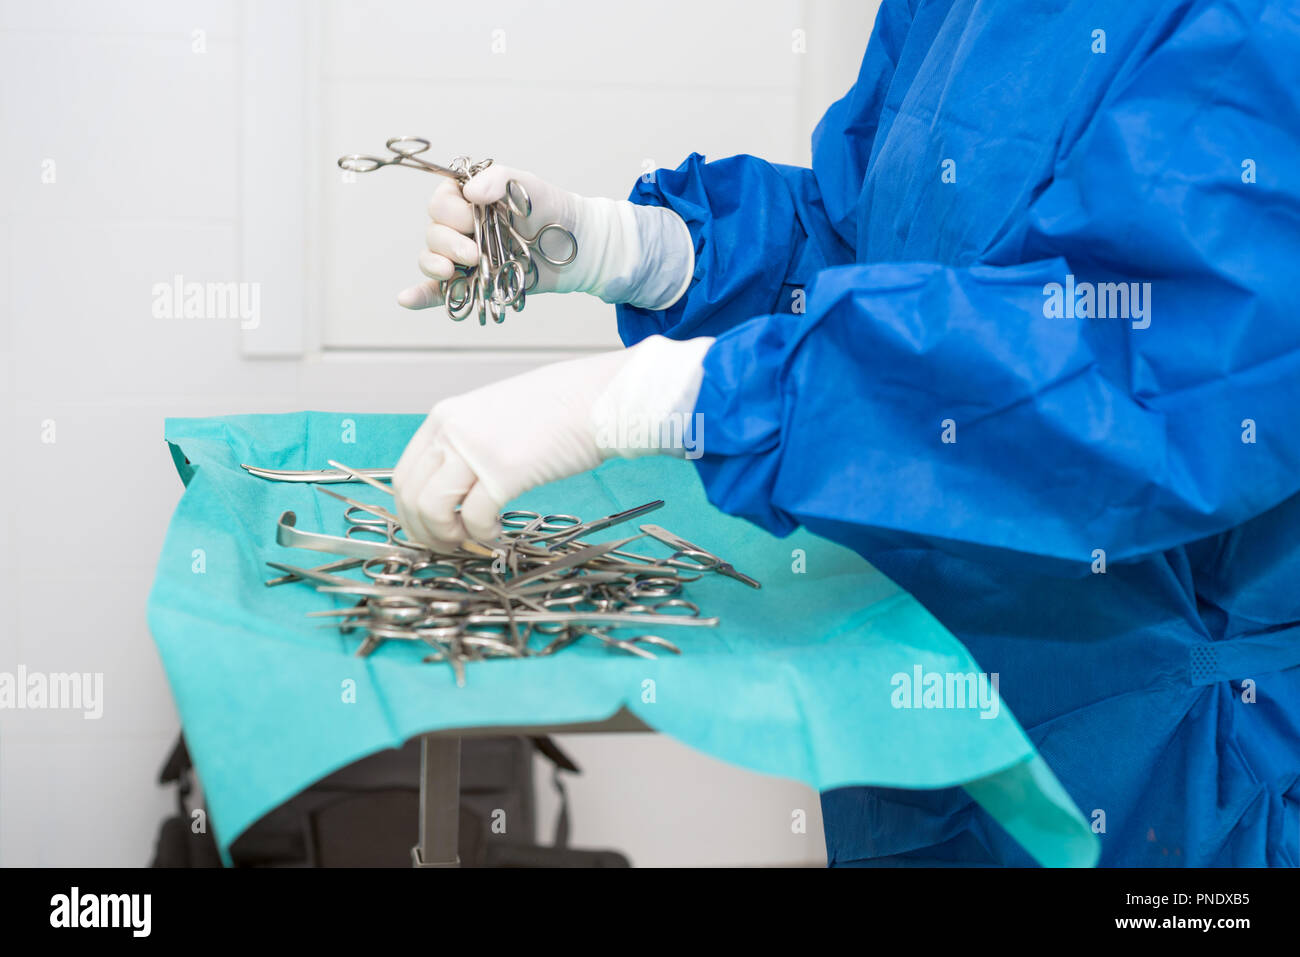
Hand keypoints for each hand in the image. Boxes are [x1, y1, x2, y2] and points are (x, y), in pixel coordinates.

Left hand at [392, 335, 714, 547]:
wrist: (599, 397)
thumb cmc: (559, 406)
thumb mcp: (497, 414)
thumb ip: (469, 442)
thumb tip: (458, 485)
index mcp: (446, 417)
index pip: (404, 474)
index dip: (411, 512)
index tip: (430, 530)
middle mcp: (452, 431)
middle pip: (410, 496)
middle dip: (422, 532)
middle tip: (446, 548)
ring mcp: (475, 451)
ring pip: (432, 510)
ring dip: (446, 537)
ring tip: (470, 544)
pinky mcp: (504, 473)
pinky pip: (476, 519)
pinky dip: (483, 537)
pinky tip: (498, 536)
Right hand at [397, 164, 694, 311]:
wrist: (576, 247)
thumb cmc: (551, 210)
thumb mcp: (527, 185)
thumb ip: (498, 180)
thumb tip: (469, 193)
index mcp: (468, 199)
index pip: (439, 202)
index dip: (451, 212)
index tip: (474, 216)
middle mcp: (461, 227)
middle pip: (433, 232)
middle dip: (449, 243)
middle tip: (477, 253)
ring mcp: (464, 257)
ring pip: (431, 259)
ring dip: (438, 265)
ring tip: (466, 268)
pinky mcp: (471, 283)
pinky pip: (437, 290)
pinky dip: (420, 295)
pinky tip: (407, 299)